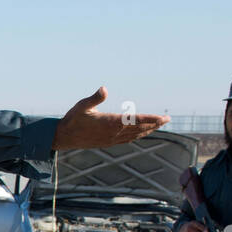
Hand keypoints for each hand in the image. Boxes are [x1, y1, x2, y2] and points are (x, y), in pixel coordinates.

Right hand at [52, 87, 168, 150]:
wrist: (64, 137)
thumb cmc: (73, 118)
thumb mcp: (82, 105)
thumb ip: (95, 98)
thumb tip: (104, 89)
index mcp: (110, 123)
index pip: (135, 120)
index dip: (150, 119)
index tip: (162, 117)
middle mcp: (113, 133)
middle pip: (139, 128)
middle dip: (154, 123)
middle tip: (168, 119)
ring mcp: (111, 139)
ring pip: (135, 135)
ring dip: (148, 130)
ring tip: (159, 125)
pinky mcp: (108, 142)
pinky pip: (127, 139)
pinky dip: (138, 135)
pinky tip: (142, 133)